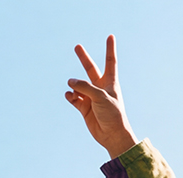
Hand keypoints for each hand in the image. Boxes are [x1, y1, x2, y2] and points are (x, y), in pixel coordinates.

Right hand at [65, 35, 137, 158]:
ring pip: (78, 85)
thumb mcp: (100, 97)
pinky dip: (70, 96)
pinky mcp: (84, 108)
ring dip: (74, 85)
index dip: (110, 49)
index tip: (110, 36)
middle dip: (84, 58)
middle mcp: (100, 88)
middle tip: (77, 46)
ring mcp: (91, 97)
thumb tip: (70, 82)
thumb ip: (85, 87)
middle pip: (90, 69)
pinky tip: (70, 96)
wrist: (112, 135)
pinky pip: (73, 98)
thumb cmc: (112, 115)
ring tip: (73, 88)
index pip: (110, 61)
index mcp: (110, 82)